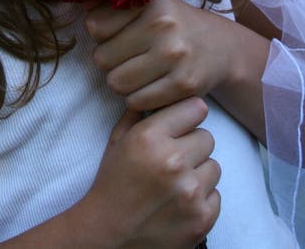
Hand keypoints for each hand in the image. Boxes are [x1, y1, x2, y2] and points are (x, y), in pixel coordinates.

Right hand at [81, 97, 219, 248]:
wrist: (108, 234)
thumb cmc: (112, 183)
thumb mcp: (117, 140)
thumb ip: (138, 113)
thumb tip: (159, 92)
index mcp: (151, 137)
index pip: (196, 108)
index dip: (189, 116)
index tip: (183, 124)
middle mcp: (173, 161)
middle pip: (207, 138)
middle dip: (193, 145)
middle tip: (175, 158)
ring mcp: (190, 192)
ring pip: (214, 167)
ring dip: (199, 172)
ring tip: (177, 182)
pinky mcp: (202, 218)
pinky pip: (216, 195)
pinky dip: (202, 199)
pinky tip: (181, 201)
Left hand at [84, 0, 232, 111]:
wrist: (220, 47)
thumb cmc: (171, 23)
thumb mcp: (146, 3)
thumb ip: (110, 0)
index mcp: (148, 1)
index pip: (94, 25)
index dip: (100, 33)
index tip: (114, 32)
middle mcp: (162, 25)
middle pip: (101, 58)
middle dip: (109, 61)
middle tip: (126, 57)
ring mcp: (174, 55)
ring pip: (116, 82)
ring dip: (121, 82)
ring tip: (136, 72)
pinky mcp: (183, 85)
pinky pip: (136, 101)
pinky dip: (137, 98)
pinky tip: (150, 85)